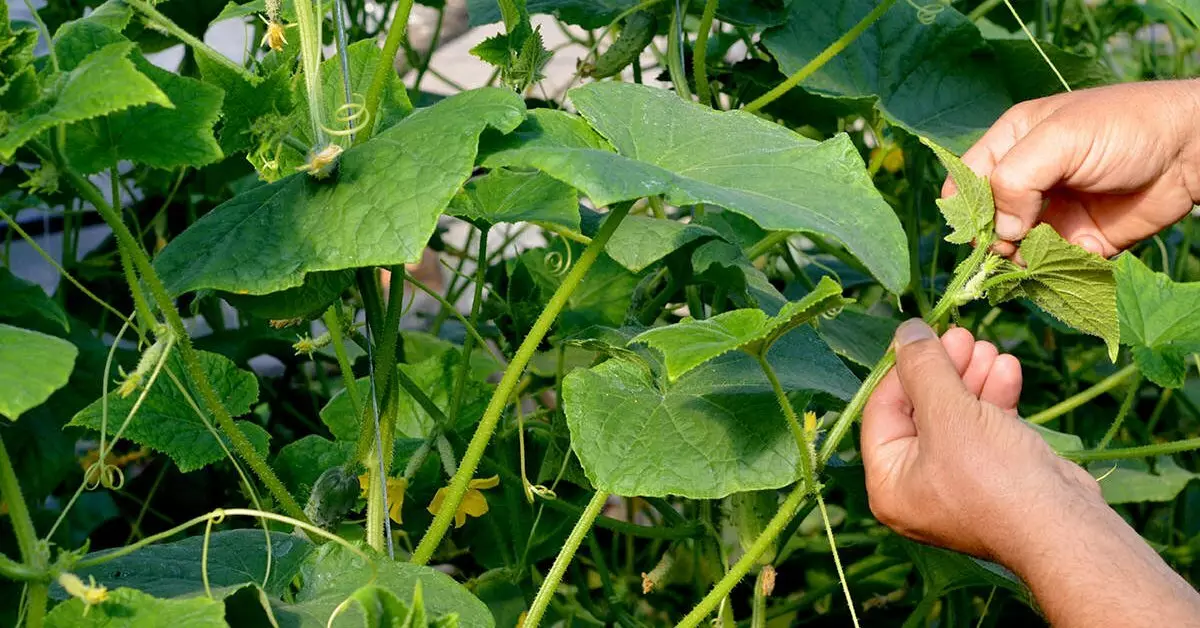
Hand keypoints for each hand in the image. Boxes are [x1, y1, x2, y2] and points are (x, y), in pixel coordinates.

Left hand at [860, 320, 1100, 563]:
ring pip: (957, 416)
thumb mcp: (948, 413)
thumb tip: (905, 332)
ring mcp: (959, 482)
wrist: (1065, 528)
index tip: (923, 334)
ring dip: (973, 378)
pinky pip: (986, 429)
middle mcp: (918, 486)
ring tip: (990, 348)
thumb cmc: (993, 475)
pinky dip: (995, 399)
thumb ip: (923, 368)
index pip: (882, 411)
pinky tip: (1008, 370)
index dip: (902, 368)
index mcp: (889, 483)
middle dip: (944, 369)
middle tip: (963, 336)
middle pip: (921, 410)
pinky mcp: (997, 476)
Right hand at [947, 81, 1199, 257]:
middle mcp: (1026, 179)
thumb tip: (1000, 233)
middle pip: (985, 220)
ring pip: (1012, 249)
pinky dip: (1050, 272)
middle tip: (1007, 251)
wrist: (1192, 151)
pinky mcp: (1077, 241)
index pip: (966, 180)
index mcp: (1012, 142)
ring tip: (1033, 262)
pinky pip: (1049, 265)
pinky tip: (1064, 263)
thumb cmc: (1124, 127)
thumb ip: (1015, 179)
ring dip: (1017, 261)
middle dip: (988, 241)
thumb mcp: (1060, 138)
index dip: (964, 208)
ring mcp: (1050, 212)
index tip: (978, 229)